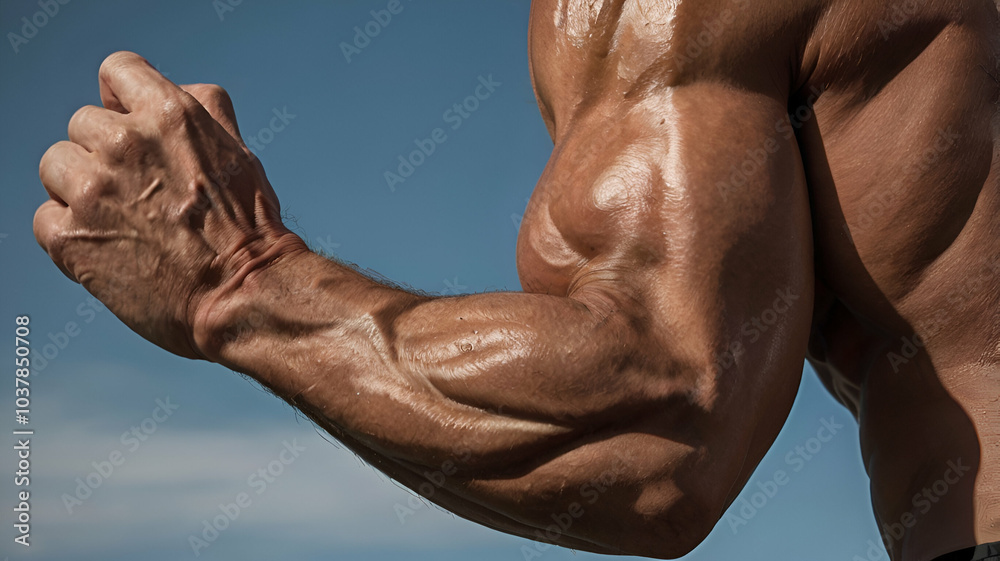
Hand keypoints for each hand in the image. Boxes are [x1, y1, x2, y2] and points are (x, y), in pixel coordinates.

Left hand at [33, 51, 306, 358]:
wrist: (243, 295)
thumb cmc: (249, 230)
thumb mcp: (239, 151)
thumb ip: (205, 111)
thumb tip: (179, 89)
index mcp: (169, 116)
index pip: (117, 71)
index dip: (122, 98)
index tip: (130, 124)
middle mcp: (125, 145)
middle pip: (83, 124)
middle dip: (106, 153)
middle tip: (139, 191)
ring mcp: (93, 190)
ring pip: (56, 165)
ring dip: (81, 188)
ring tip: (120, 218)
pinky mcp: (71, 237)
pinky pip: (45, 217)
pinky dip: (70, 233)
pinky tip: (108, 246)